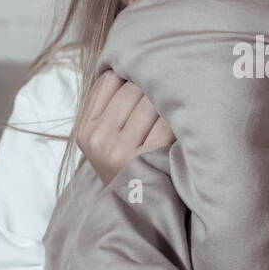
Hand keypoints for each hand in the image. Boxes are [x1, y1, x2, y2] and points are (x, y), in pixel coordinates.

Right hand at [76, 70, 174, 184]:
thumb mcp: (105, 137)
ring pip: (150, 102)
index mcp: (85, 129)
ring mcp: (119, 150)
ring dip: (167, 100)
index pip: (109, 80)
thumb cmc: (127, 164)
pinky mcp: (144, 158)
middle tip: (171, 89)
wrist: (137, 208)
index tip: (148, 80)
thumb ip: (111, 103)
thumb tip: (132, 62)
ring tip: (178, 103)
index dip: (132, 75)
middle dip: (153, 87)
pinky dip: (176, 117)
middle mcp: (98, 139)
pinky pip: (166, 122)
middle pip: (132, 90)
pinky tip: (183, 119)